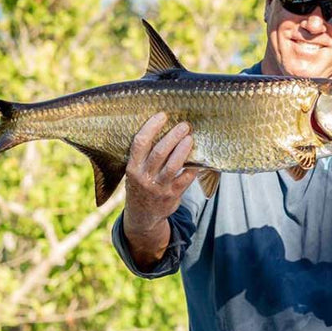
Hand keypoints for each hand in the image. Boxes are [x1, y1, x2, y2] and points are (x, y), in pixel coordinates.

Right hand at [123, 112, 196, 233]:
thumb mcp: (135, 171)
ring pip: (173, 165)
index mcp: (133, 168)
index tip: (162, 115)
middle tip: (184, 125)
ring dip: (184, 149)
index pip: (140, 143)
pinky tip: (198, 159)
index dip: (151, 127)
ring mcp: (159, 187)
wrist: (143, 215)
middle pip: (160, 152)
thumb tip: (162, 128)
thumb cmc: (140, 186)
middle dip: (173, 136)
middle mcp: (144, 177)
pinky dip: (192, 168)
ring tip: (190, 138)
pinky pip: (185, 179)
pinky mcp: (172, 195)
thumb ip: (144, 155)